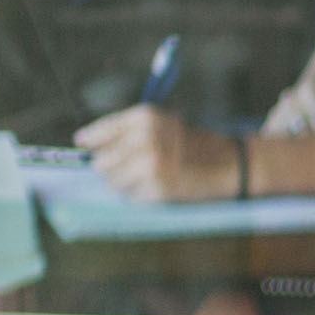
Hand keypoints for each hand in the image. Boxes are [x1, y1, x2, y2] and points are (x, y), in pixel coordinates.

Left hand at [72, 103, 241, 203]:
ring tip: (149, 177)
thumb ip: (125, 130)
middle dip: (112, 166)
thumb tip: (83, 145)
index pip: (98, 134)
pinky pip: (131, 196)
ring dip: (125, 182)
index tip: (82, 145)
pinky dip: (141, 195)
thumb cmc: (194, 143)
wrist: (232, 163)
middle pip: (100, 162)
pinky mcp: (158, 188)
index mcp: (144, 117)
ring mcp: (150, 165)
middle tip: (133, 166)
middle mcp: (144, 139)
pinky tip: (160, 187)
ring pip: (112, 182)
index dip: (89, 142)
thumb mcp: (162, 123)